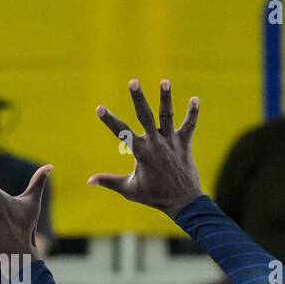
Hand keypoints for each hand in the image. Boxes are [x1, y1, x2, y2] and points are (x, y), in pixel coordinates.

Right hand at [91, 79, 202, 216]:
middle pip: (145, 116)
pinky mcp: (184, 144)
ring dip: (166, 98)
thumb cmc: (154, 196)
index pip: (121, 133)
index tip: (99, 108)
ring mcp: (171, 142)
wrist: (182, 202)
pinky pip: (189, 126)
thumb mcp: (129, 190)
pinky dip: (193, 113)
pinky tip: (195, 99)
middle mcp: (156, 143)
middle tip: (133, 82)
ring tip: (165, 81)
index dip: (109, 120)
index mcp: (141, 153)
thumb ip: (109, 182)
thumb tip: (89, 181)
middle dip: (138, 99)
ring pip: (168, 116)